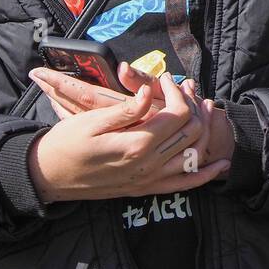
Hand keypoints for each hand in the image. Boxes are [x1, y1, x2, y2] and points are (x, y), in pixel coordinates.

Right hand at [40, 63, 235, 175]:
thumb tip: (151, 91)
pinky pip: (185, 185)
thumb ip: (128, 108)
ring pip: (194, 154)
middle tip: (184, 88)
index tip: (166, 79)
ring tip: (202, 108)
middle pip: (192, 131)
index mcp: (136, 144)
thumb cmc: (66, 144)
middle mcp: (149, 165)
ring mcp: (150, 179)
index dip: (177, 92)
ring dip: (205, 131)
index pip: (177, 114)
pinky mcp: (147, 189)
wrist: (48, 177)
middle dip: (193, 105)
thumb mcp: (92, 121)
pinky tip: (220, 165)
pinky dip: (206, 175)